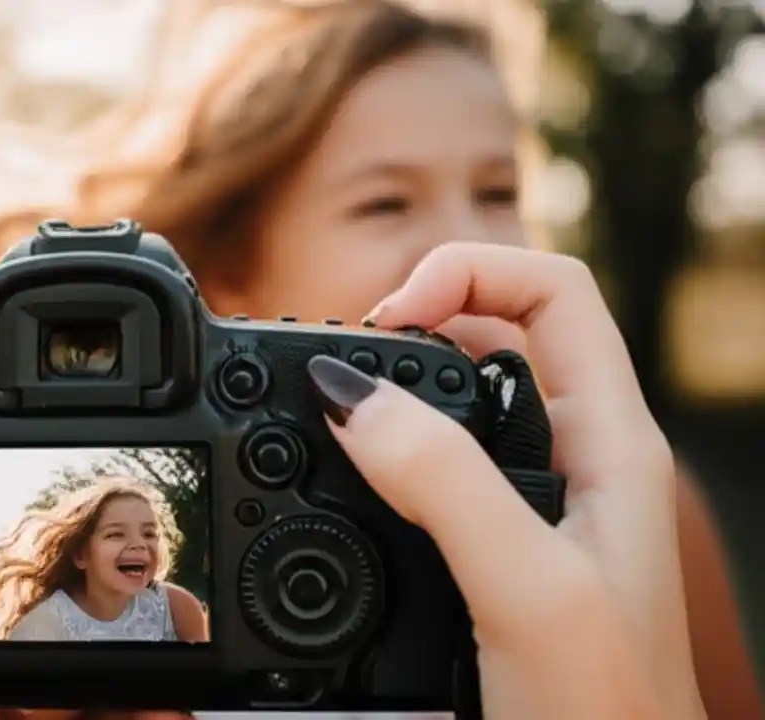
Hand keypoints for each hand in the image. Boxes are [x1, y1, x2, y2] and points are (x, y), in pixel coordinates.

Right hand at [309, 243, 705, 719]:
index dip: (466, 273)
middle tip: (343, 364)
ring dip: (396, 384)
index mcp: (612, 443)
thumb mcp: (526, 589)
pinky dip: (385, 452)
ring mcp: (536, 504)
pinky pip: (435, 467)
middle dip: (415, 319)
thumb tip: (352, 397)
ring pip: (462, 399)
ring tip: (335, 405)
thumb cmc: (602, 715)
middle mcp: (577, 460)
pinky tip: (349, 478)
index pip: (553, 291)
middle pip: (499, 330)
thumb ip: (445, 484)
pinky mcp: (492, 547)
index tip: (384, 317)